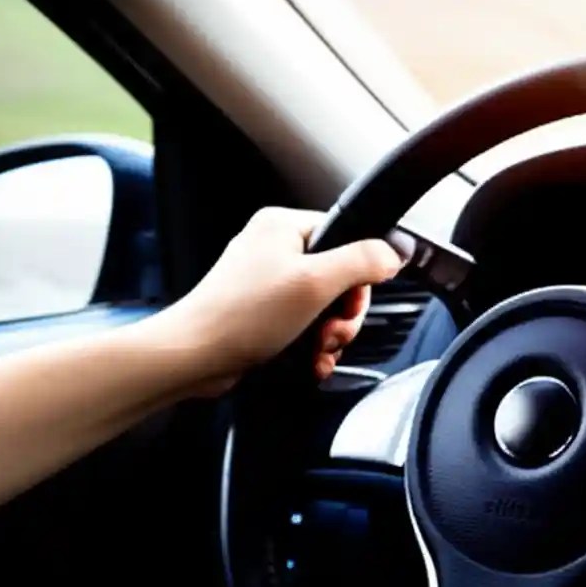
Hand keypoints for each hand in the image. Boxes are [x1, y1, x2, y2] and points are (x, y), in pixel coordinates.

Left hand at [155, 207, 403, 396]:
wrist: (193, 357)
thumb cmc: (241, 317)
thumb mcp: (316, 283)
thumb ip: (362, 261)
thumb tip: (393, 253)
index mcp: (283, 225)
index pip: (347, 238)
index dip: (358, 276)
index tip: (351, 302)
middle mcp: (273, 248)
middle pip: (339, 276)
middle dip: (343, 313)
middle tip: (332, 331)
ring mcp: (266, 281)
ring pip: (325, 304)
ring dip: (330, 334)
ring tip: (318, 350)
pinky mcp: (261, 312)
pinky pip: (304, 323)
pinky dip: (312, 344)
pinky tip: (310, 361)